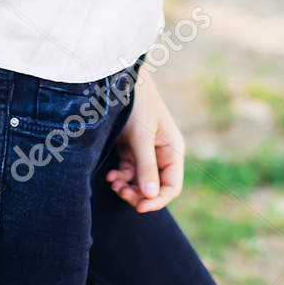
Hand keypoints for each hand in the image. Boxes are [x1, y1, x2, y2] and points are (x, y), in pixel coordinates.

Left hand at [104, 69, 184, 213]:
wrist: (118, 78)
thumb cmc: (136, 103)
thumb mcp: (141, 135)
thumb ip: (146, 166)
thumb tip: (150, 197)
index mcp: (172, 150)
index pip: (171, 186)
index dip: (157, 200)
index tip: (139, 206)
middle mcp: (162, 153)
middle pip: (154, 187)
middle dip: (138, 194)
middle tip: (120, 192)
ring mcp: (146, 151)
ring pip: (139, 182)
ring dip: (126, 186)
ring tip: (112, 182)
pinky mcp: (131, 148)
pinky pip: (128, 172)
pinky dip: (120, 177)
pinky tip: (111, 176)